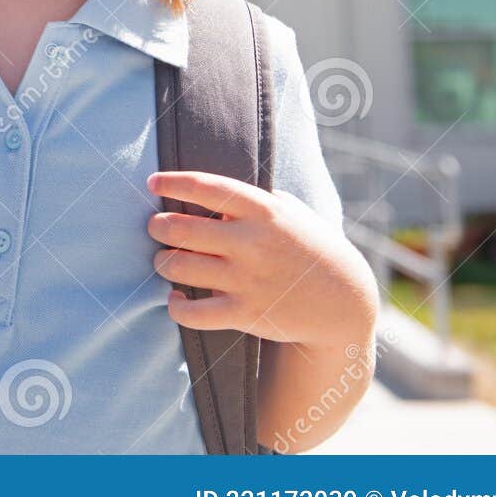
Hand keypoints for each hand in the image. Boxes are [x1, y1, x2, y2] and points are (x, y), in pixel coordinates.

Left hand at [145, 170, 377, 350]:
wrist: (342, 299)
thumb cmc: (307, 246)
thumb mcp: (288, 211)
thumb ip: (250, 200)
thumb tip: (204, 192)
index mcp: (262, 210)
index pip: (206, 187)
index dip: (173, 182)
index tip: (153, 182)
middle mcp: (251, 242)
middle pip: (180, 229)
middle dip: (158, 226)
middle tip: (157, 227)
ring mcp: (247, 280)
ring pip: (178, 268)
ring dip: (162, 263)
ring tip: (165, 260)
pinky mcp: (245, 314)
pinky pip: (191, 312)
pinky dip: (175, 306)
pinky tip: (176, 298)